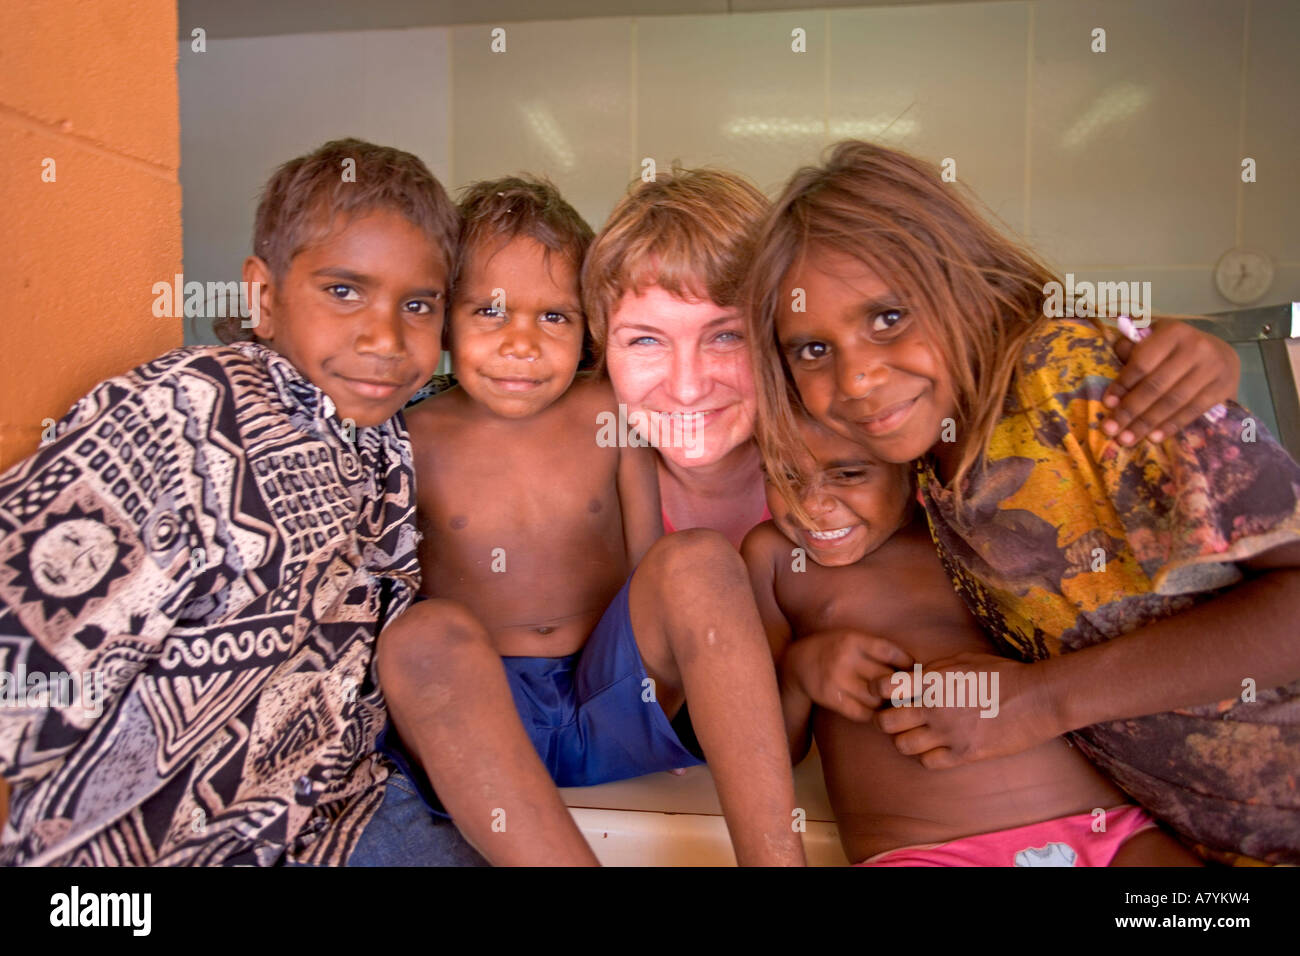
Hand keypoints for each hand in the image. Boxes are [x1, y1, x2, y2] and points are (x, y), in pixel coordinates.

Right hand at [790, 629, 912, 721]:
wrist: (798, 663)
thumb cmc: (834, 649)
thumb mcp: (852, 638)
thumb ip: (877, 648)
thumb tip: (915, 666)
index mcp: (853, 640)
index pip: (889, 651)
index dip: (906, 662)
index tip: (913, 670)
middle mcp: (844, 658)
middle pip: (885, 678)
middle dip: (898, 686)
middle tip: (906, 692)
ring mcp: (836, 680)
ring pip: (876, 699)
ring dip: (885, 703)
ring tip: (888, 701)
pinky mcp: (831, 698)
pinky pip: (862, 713)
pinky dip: (872, 714)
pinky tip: (872, 709)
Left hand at [870, 653, 1060, 768]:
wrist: (1037, 698)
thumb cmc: (1002, 674)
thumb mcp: (963, 660)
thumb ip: (932, 669)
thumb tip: (909, 676)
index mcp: (932, 680)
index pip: (884, 687)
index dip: (879, 690)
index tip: (887, 692)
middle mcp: (934, 707)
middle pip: (885, 722)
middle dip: (886, 719)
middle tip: (896, 717)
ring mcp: (948, 733)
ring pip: (903, 745)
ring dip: (905, 739)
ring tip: (917, 733)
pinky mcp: (964, 754)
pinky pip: (928, 762)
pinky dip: (927, 756)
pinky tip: (937, 746)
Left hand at [1104, 319, 1238, 445]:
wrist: (1221, 354)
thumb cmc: (1177, 349)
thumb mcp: (1155, 339)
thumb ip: (1133, 349)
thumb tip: (1111, 368)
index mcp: (1173, 332)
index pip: (1142, 362)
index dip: (1123, 385)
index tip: (1106, 404)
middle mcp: (1195, 347)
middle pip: (1156, 385)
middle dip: (1130, 410)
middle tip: (1110, 429)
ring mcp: (1212, 368)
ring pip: (1173, 401)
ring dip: (1146, 423)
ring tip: (1126, 439)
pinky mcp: (1224, 387)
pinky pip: (1193, 410)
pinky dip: (1171, 426)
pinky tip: (1153, 438)